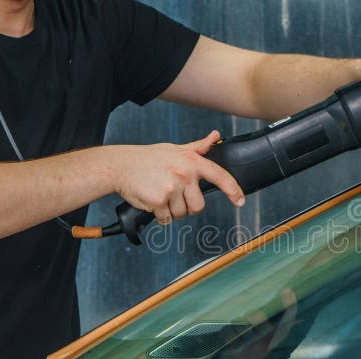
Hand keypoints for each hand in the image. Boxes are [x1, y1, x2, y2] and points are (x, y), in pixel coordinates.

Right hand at [113, 130, 244, 224]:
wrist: (120, 166)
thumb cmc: (148, 158)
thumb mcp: (175, 149)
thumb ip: (198, 147)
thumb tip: (215, 136)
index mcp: (191, 161)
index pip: (220, 176)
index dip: (233, 190)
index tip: (240, 201)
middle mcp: (184, 174)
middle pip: (198, 206)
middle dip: (187, 206)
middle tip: (173, 194)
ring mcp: (172, 188)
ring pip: (182, 214)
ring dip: (172, 211)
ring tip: (160, 194)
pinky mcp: (159, 201)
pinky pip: (166, 219)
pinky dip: (160, 215)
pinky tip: (152, 201)